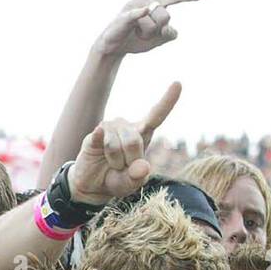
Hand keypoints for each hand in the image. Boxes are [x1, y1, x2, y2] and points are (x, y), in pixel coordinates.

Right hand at [68, 82, 180, 204]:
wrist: (92, 186)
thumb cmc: (117, 180)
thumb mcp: (131, 184)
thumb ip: (138, 178)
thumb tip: (142, 167)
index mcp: (143, 134)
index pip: (157, 116)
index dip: (167, 100)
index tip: (178, 83)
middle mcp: (127, 127)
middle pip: (134, 141)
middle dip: (128, 161)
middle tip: (122, 168)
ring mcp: (110, 128)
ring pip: (116, 146)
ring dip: (114, 163)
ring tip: (111, 164)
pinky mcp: (93, 134)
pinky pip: (99, 136)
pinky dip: (99, 138)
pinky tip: (98, 135)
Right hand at [93, 0, 204, 57]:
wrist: (112, 48)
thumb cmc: (135, 40)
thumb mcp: (157, 40)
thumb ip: (169, 35)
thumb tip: (169, 29)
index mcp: (155, 3)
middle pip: (166, 18)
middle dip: (157, 32)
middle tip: (142, 34)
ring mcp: (135, 6)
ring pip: (155, 25)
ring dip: (146, 36)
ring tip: (134, 34)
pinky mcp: (126, 16)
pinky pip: (137, 15)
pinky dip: (140, 14)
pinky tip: (143, 12)